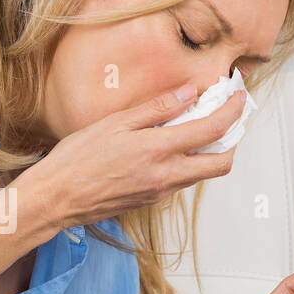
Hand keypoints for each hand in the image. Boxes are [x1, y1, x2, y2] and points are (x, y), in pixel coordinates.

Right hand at [12, 84, 249, 231]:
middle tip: (226, 118)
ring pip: (202, 174)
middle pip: (221, 163)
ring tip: (199, 127)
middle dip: (233, 140)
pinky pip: (180, 182)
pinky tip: (171, 147)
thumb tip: (189, 93)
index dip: (233, 111)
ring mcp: (159, 191)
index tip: (238, 96)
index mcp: (158, 150)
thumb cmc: (76, 160)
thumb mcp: (115, 123)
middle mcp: (166, 176)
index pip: (213, 130)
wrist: (55, 199)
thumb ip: (156, 108)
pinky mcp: (149, 201)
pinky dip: (187, 163)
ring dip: (210, 152)